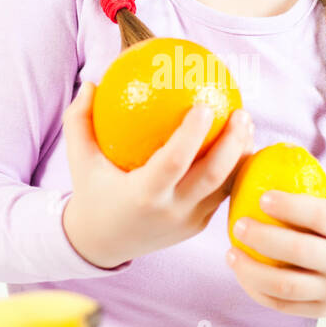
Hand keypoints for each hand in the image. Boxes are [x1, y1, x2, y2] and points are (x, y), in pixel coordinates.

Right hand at [61, 80, 255, 268]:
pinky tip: (240, 143)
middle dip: (233, 143)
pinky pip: (222, 194)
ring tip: (246, 124)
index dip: (192, 135)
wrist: (102, 244)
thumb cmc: (91, 192)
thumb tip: (92, 82)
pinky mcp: (198, 226)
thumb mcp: (79, 159)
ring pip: (226, 187)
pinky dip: (234, 169)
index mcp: (143, 195)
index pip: (173, 162)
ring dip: (241, 155)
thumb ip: (79, 120)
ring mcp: (189, 222)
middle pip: (213, 176)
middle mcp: (171, 211)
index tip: (205, 105)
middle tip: (240, 111)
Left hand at [225, 173, 325, 317]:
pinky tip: (240, 273)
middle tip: (238, 225)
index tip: (262, 196)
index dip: (292, 206)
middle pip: (302, 252)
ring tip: (230, 253)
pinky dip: (258, 291)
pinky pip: (284, 306)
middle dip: (265, 239)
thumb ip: (317, 180)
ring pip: (288, 287)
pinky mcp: (321, 311)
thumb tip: (278, 149)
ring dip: (254, 271)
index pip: (322, 216)